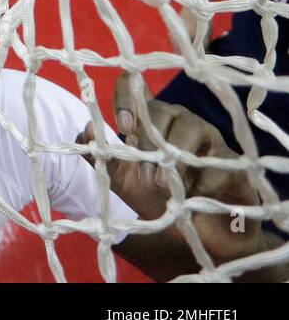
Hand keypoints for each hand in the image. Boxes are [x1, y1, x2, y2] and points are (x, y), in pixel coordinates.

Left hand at [81, 76, 264, 262]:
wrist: (198, 231)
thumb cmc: (157, 196)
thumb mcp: (121, 180)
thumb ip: (102, 156)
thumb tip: (86, 129)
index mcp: (150, 119)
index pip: (135, 88)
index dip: (126, 97)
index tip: (121, 126)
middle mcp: (179, 120)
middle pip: (162, 110)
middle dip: (148, 140)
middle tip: (145, 172)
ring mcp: (208, 138)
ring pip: (191, 128)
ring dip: (174, 157)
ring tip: (163, 184)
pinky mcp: (233, 162)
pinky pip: (219, 161)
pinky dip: (202, 180)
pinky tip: (193, 196)